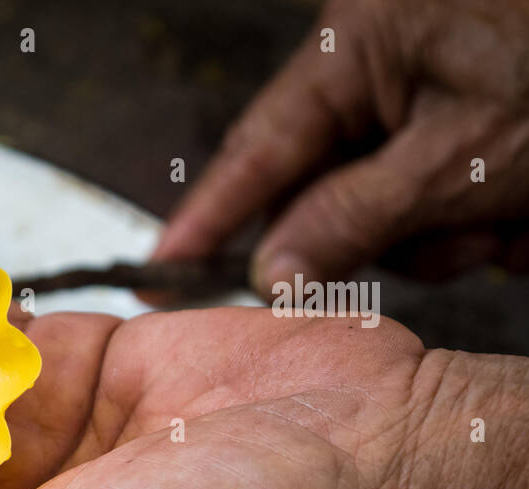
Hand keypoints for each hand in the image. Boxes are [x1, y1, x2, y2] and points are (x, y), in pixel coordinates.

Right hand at [154, 0, 528, 290]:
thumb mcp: (464, 153)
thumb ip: (355, 219)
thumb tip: (271, 272)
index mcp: (358, 48)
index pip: (257, 152)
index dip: (208, 218)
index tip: (162, 269)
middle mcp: (386, 64)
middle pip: (333, 187)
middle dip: (387, 234)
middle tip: (454, 232)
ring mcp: (435, 89)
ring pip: (400, 201)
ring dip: (456, 230)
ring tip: (517, 212)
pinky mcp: (479, 112)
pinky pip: (451, 190)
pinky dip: (492, 213)